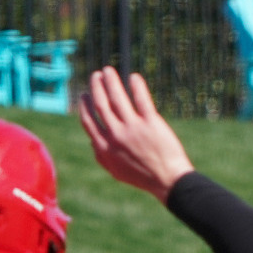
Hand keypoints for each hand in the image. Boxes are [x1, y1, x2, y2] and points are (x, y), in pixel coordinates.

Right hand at [79, 68, 195, 201]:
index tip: (84, 94)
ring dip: (110, 81)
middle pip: (101, 104)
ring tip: (108, 71)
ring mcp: (133, 128)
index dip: (84, 105)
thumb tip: (92, 140)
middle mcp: (115, 135)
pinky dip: (136, 86)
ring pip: (116, 98)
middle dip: (96, 87)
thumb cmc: (142, 177)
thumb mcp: (115, 171)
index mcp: (104, 147)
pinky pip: (141, 99)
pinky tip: (134, 77)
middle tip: (96, 76)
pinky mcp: (151, 123)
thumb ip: (101, 156)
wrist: (168, 181)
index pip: (88, 120)